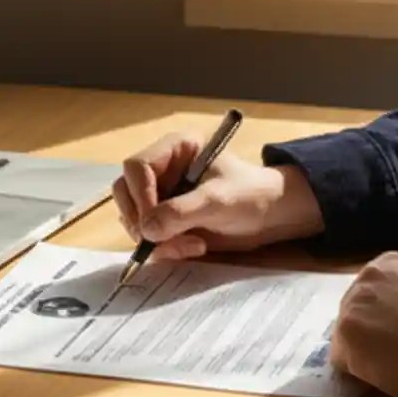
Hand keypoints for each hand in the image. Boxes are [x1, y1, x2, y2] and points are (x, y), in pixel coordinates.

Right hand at [112, 131, 324, 259]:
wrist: (270, 215)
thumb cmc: (251, 194)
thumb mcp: (218, 200)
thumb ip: (182, 211)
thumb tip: (147, 229)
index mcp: (176, 148)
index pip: (137, 167)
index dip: (141, 195)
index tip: (154, 223)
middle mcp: (164, 169)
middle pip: (127, 193)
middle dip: (143, 221)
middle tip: (163, 241)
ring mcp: (162, 195)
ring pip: (134, 218)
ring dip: (156, 239)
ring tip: (192, 245)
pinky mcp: (166, 219)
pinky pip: (147, 235)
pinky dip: (164, 248)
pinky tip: (193, 247)